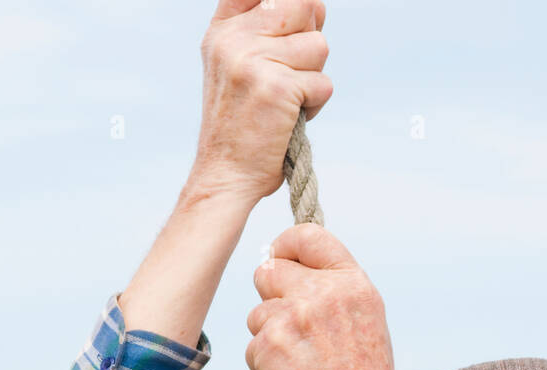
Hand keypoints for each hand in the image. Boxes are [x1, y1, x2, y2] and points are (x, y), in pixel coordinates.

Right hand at [187, 0, 331, 209]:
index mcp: (223, 29)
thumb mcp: (237, 67)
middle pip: (303, 6)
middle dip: (309, 41)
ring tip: (287, 102)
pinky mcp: (277, 87)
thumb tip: (316, 6)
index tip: (291, 26)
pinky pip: (322, 82)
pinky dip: (316, 104)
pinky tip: (291, 119)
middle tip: (291, 75)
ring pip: (318, 45)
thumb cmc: (241, 126)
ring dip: (313, 77)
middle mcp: (234, 39)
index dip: (291, 4)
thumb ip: (265, 32)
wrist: (226, 175)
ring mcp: (253, 60)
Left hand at [246, 224, 409, 369]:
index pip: (308, 236)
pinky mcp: (270, 346)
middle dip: (271, 297)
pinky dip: (265, 367)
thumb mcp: (366, 326)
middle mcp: (325, 294)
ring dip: (268, 338)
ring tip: (301, 368)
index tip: (279, 258)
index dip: (286, 246)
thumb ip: (335, 294)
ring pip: (256, 313)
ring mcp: (295, 318)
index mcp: (354, 285)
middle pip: (269, 271)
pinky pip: (252, 347)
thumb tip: (289, 270)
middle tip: (291, 331)